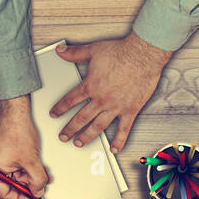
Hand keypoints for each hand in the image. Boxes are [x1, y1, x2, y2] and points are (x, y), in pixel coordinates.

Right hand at [0, 96, 50, 198]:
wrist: (16, 111)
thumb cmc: (15, 129)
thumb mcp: (30, 161)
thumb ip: (37, 180)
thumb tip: (39, 190)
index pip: (4, 193)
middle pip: (11, 185)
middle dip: (28, 186)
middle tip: (40, 189)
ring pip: (16, 176)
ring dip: (31, 177)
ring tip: (42, 175)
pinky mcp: (4, 153)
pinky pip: (17, 166)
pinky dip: (28, 169)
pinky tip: (38, 169)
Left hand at [49, 33, 171, 153]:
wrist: (143, 55)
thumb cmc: (122, 52)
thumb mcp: (94, 50)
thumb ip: (75, 53)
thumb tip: (61, 51)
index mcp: (91, 86)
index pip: (70, 100)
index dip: (60, 108)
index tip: (54, 114)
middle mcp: (101, 99)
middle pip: (81, 118)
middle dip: (70, 129)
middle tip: (63, 136)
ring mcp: (115, 107)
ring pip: (97, 126)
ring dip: (87, 136)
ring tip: (79, 143)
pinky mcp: (130, 110)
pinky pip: (123, 129)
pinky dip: (119, 140)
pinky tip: (114, 148)